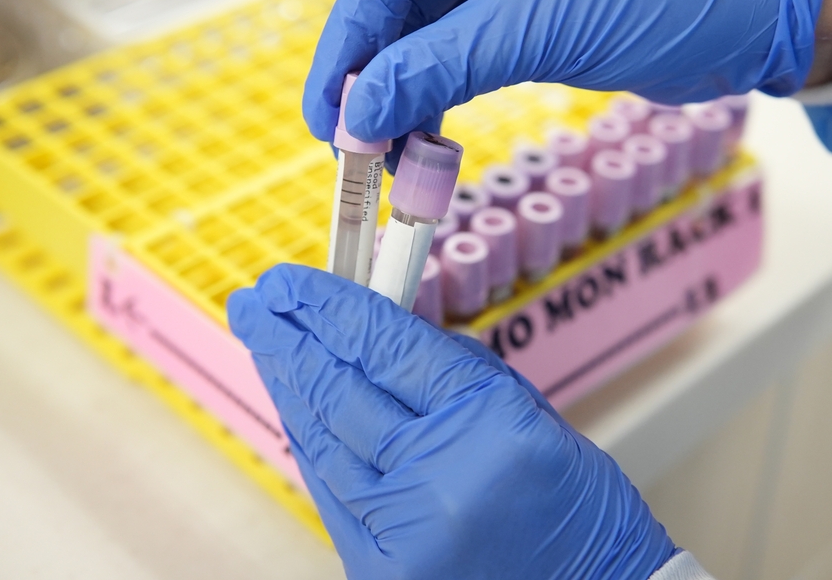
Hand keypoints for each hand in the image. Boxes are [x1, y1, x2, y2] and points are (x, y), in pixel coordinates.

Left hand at [228, 265, 676, 579]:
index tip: (291, 282)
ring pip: (324, 439)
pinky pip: (330, 491)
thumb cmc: (575, 509)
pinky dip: (311, 444)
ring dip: (290, 386)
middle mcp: (440, 477)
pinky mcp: (379, 572)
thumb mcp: (528, 413)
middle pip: (342, 389)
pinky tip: (295, 407)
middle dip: (289, 338)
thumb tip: (377, 327)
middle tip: (256, 303)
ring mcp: (403, 532)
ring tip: (266, 345)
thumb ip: (450, 369)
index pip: (386, 346)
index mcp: (491, 423)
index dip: (329, 306)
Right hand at [303, 0, 825, 147]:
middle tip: (344, 141)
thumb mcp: (534, 27)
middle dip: (371, 76)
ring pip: (427, 39)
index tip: (327, 103)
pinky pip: (461, 59)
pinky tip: (423, 145)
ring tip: (384, 159)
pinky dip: (440, 102)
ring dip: (403, 98)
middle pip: (399, 3)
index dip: (349, 36)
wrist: (754, 18)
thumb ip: (437, 68)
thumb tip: (358, 114)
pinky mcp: (527, 18)